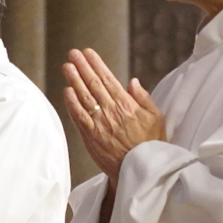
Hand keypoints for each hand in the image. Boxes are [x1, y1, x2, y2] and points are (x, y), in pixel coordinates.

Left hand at [63, 49, 164, 188]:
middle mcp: (111, 110)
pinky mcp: (90, 136)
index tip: (88, 53)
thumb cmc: (150, 144)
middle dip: (83, 67)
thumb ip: (143, 98)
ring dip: (74, 80)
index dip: (96, 64)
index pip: (108, 79)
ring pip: (84, 97)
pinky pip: (78, 116)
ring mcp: (99, 123)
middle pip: (93, 84)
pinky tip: (67, 90)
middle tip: (73, 53)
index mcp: (127, 104)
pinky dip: (72, 103)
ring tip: (67, 66)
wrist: (139, 169)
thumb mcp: (156, 117)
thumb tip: (132, 81)